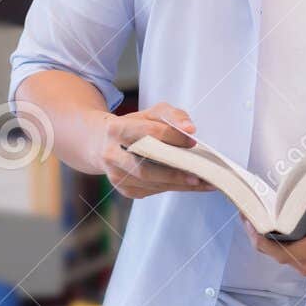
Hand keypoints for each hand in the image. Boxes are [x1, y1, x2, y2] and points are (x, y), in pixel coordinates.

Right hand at [94, 102, 215, 198]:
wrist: (103, 143)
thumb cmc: (133, 126)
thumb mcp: (150, 114)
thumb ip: (172, 115)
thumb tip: (190, 128)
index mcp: (115, 129)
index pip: (147, 134)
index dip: (172, 137)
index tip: (193, 141)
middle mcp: (111, 155)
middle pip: (144, 168)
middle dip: (173, 172)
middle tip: (198, 174)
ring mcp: (116, 175)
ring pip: (149, 183)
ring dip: (177, 184)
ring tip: (201, 181)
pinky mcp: (124, 189)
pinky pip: (151, 191)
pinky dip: (172, 188)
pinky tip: (189, 184)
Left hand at [246, 159, 305, 275]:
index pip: (280, 250)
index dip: (259, 236)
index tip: (248, 218)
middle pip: (274, 254)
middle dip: (258, 236)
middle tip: (248, 214)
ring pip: (282, 258)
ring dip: (269, 242)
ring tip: (259, 220)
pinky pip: (293, 259)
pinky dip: (282, 246)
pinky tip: (278, 230)